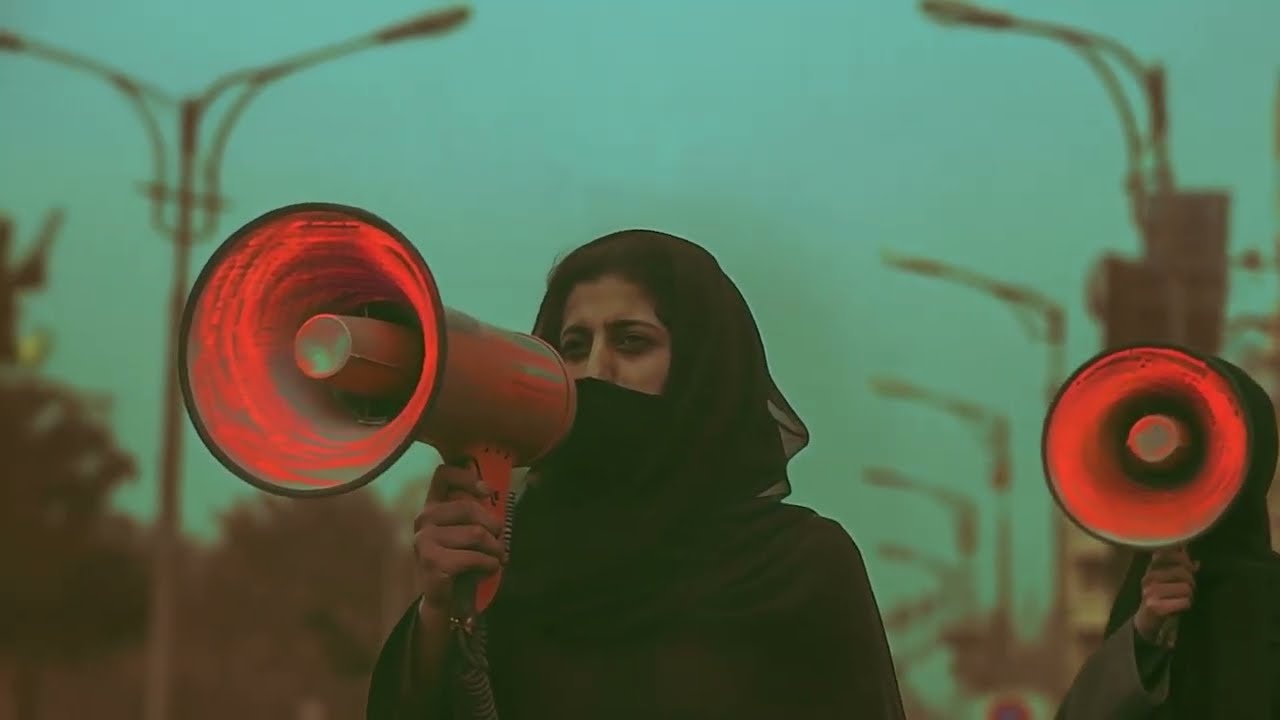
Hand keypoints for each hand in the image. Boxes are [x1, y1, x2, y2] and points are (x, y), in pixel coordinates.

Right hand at [413, 462, 506, 612]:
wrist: (442, 597)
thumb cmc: (458, 559)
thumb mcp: (464, 531)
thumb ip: (472, 512)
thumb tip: (490, 492)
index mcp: (431, 506)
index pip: (443, 475)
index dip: (467, 478)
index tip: (487, 492)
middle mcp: (423, 519)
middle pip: (468, 507)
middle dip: (493, 526)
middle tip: (501, 541)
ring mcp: (424, 539)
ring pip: (476, 534)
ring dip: (495, 548)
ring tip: (497, 557)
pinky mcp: (432, 560)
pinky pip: (474, 556)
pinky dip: (489, 564)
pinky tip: (490, 568)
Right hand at [1133, 546, 1198, 642]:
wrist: (1147, 621)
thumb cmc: (1162, 597)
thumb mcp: (1168, 579)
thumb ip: (1180, 568)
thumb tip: (1196, 563)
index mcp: (1152, 567)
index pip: (1169, 553)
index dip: (1184, 560)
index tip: (1189, 568)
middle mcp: (1149, 576)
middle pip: (1182, 571)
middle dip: (1190, 581)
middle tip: (1187, 589)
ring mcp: (1150, 591)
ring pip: (1185, 588)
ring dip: (1189, 595)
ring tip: (1181, 598)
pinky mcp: (1155, 606)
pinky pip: (1184, 602)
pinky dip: (1186, 605)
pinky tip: (1179, 607)